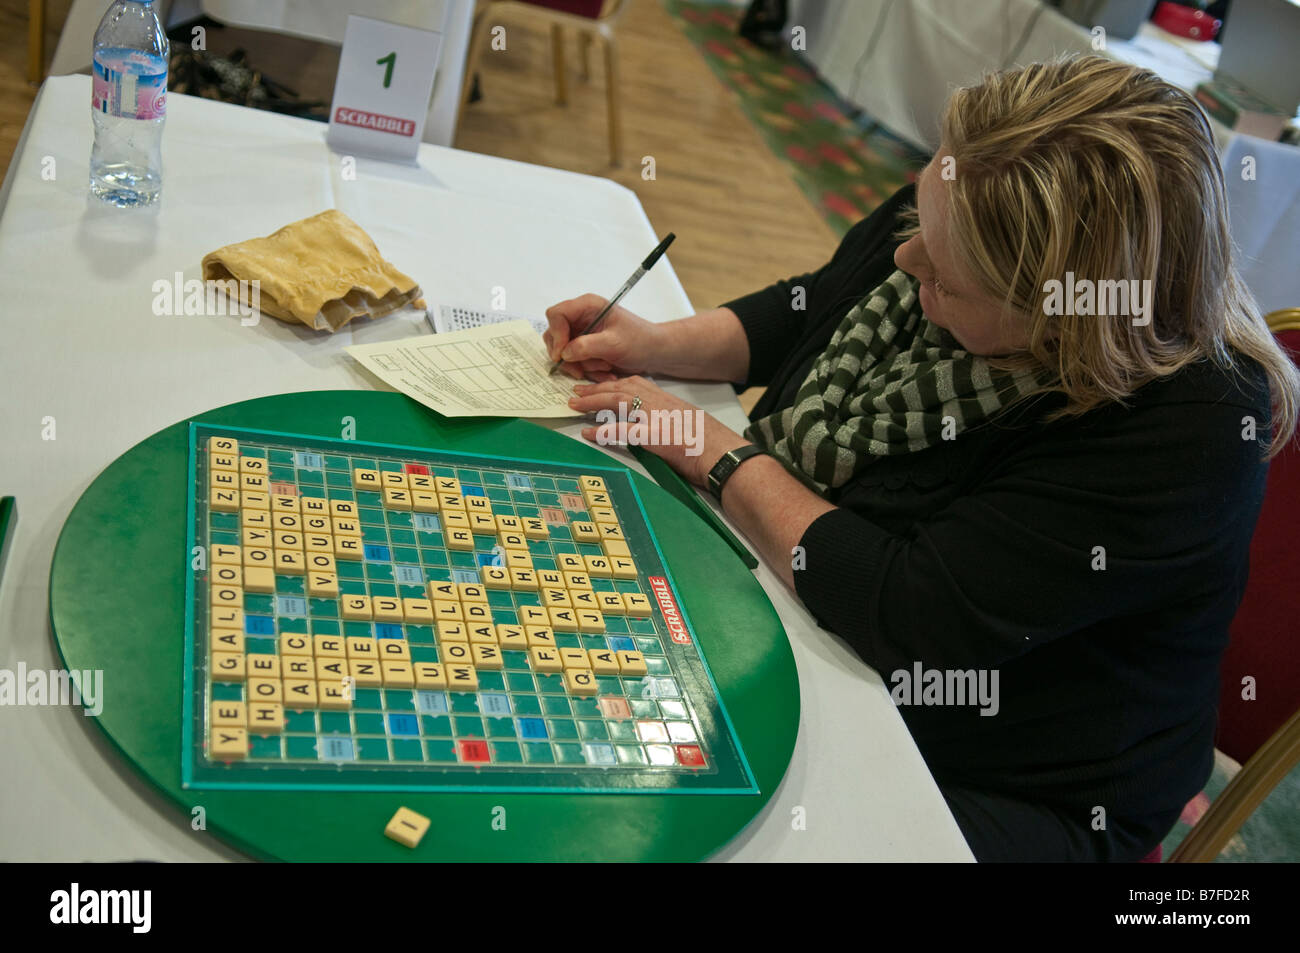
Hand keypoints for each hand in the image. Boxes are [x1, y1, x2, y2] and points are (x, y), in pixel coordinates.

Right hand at [544, 294, 663, 381]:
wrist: (654, 352)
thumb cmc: (640, 341)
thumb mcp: (614, 344)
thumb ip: (587, 346)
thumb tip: (564, 353)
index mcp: (588, 306)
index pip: (556, 314)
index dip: (556, 334)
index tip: (563, 354)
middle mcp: (581, 317)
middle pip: (554, 334)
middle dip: (567, 356)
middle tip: (580, 370)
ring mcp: (581, 332)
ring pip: (563, 352)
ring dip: (580, 365)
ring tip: (604, 368)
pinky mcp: (584, 347)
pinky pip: (574, 361)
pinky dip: (587, 370)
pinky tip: (605, 372)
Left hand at [568, 376, 749, 485]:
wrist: (726, 457)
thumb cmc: (712, 447)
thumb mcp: (688, 426)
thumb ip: (669, 423)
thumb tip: (654, 430)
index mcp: (669, 401)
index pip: (636, 383)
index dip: (613, 382)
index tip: (597, 382)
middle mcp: (661, 404)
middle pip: (623, 388)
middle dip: (596, 388)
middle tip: (576, 390)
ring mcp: (657, 418)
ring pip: (619, 402)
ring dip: (593, 401)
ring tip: (574, 404)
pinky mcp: (655, 437)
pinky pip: (622, 431)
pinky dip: (602, 431)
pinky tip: (588, 433)